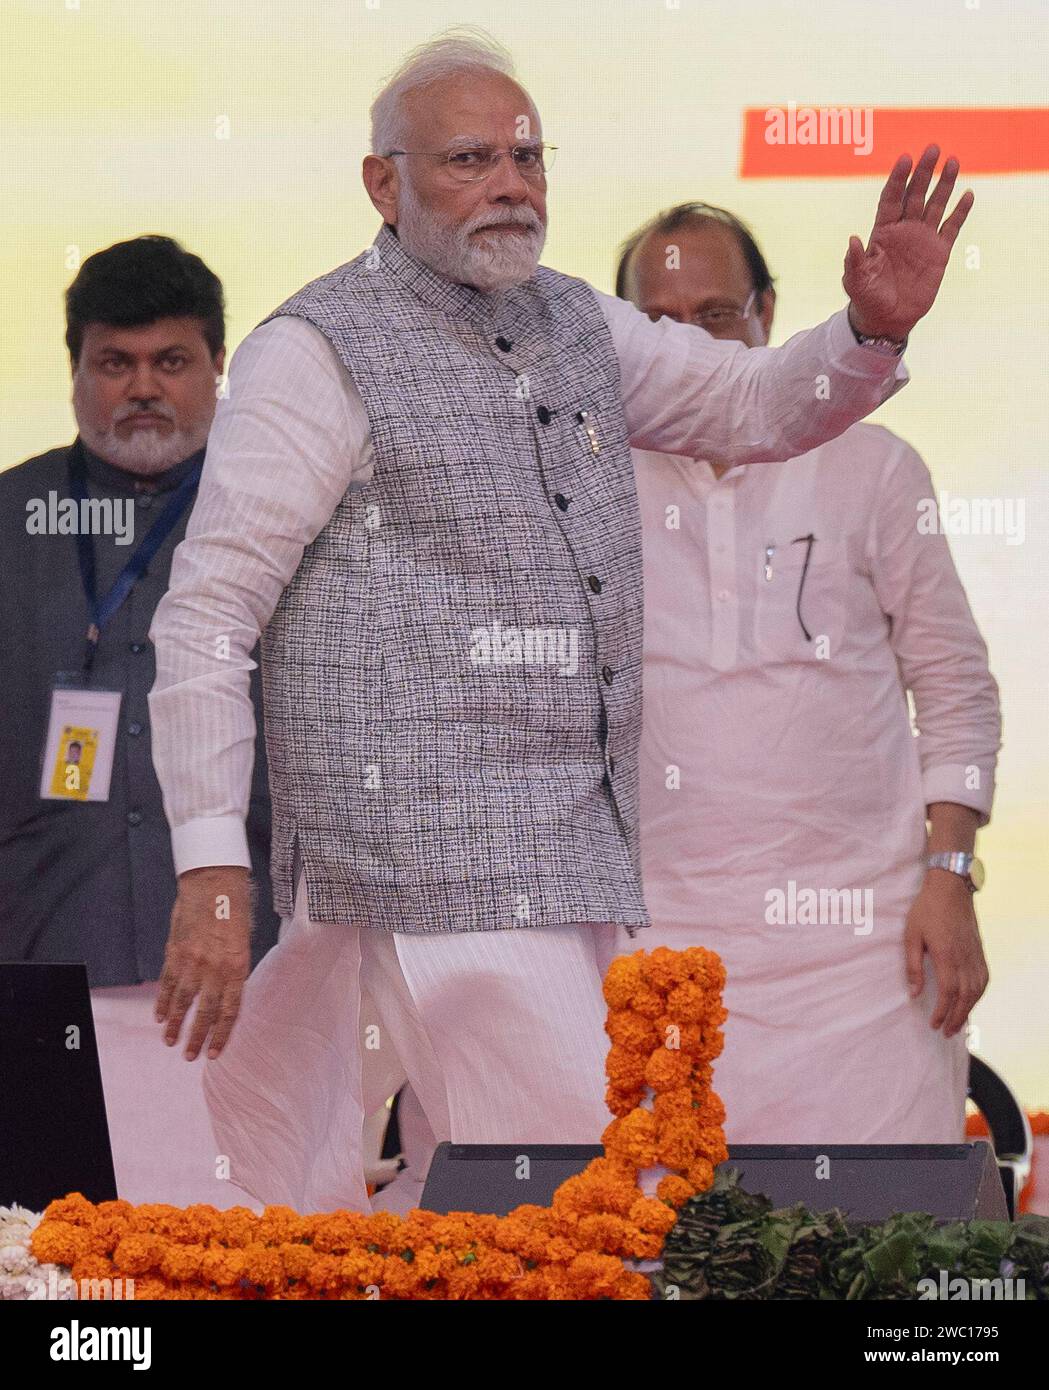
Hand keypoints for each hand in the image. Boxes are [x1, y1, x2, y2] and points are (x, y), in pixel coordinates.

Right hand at [155, 865, 251, 1060]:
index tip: (214, 1053)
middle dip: (196, 1038)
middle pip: (205, 1012)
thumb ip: (238, 964)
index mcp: (237, 966)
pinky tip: (158, 1016)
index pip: (230, 1011)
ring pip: (181, 1001)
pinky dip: (162, 1001)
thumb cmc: (236, 905)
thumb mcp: (247, 937)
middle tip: (190, 1057)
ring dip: (175, 1024)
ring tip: (170, 1042)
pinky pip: (167, 983)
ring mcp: (192, 961)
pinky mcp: (175, 951)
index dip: (221, 1035)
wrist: (213, 879)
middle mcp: (214, 968)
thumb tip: (233, 986)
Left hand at [844, 144, 973, 340]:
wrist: (887, 319)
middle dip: (923, 172)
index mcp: (882, 232)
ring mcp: (922, 239)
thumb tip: (853, 240)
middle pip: (915, 194)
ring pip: (935, 204)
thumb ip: (855, 261)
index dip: (898, 179)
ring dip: (944, 184)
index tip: (905, 159)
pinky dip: (960, 212)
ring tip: (953, 161)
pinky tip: (968, 195)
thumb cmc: (867, 299)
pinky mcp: (939, 252)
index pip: (890, 198)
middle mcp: (904, 230)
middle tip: (932, 149)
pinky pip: (952, 227)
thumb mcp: (856, 282)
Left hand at [903, 870, 988, 1037]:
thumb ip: (913, 966)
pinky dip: (978, 995)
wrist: (950, 889)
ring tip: (958, 1024)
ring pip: (977, 991)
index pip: (948, 993)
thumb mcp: (911, 936)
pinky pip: (983, 979)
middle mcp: (965, 958)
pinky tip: (971, 1002)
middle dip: (956, 1018)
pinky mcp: (979, 951)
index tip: (934, 1025)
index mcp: (947, 956)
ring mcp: (975, 955)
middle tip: (946, 1033)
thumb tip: (914, 993)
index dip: (942, 1012)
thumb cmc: (926, 910)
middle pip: (965, 997)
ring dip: (968, 1010)